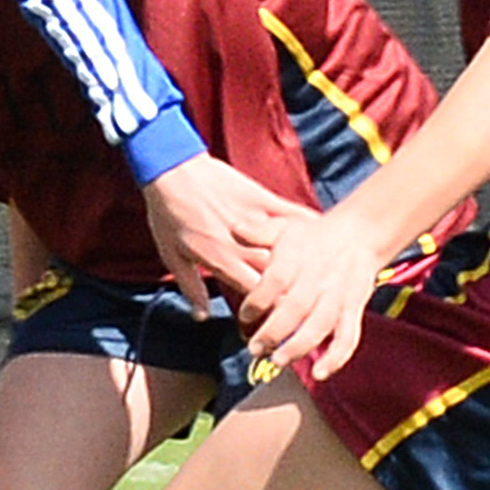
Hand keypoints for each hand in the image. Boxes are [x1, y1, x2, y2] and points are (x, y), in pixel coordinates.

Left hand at [141, 155, 307, 313]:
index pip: (256, 296)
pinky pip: (292, 214)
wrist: (171, 170)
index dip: (270, 310)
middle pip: (278, 277)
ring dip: (304, 263)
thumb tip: (202, 317)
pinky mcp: (262, 198)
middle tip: (305, 301)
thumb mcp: (173, 256)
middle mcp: (242, 245)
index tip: (280, 318)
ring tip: (320, 274)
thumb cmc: (168, 215)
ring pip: (289, 250)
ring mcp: (255, 220)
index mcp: (221, 261)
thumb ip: (192, 288)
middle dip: (292, 292)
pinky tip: (322, 235)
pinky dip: (309, 224)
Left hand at [237, 203, 388, 376]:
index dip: (257, 300)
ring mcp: (338, 296)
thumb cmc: (312, 235)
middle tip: (255, 349)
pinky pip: (348, 336)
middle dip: (274, 331)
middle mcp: (318, 280)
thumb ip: (257, 232)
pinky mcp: (353, 309)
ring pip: (320, 325)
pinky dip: (336, 357)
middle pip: (296, 307)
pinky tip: (320, 374)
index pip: (274, 281)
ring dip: (300, 346)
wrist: (359, 234)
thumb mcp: (283, 227)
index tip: (244, 315)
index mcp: (297, 260)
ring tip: (280, 361)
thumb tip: (233, 229)